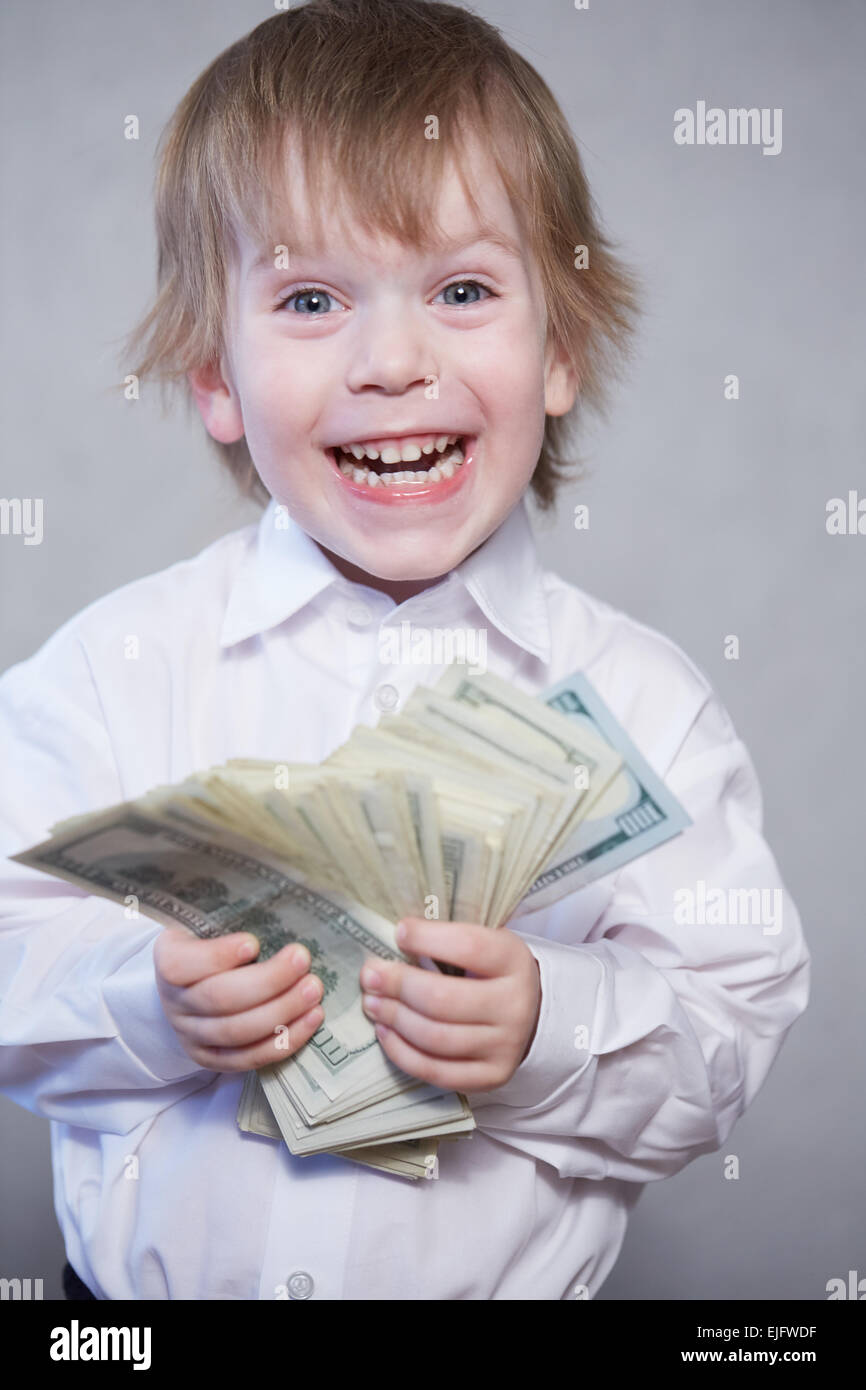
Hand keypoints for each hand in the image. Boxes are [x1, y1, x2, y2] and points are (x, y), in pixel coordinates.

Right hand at [154, 929, 323, 1071]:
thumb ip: (229, 921)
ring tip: (313, 988)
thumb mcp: (205, 928)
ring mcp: (192, 1036)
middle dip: (268, 980)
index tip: (253, 942)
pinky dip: (285, 1040)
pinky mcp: (213, 1059)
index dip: (217, 956)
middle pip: (219, 999)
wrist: (187, 990)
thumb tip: (279, 910)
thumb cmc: (208, 949)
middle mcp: (175, 1003)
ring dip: (283, 1010)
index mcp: (169, 962)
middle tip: (302, 958)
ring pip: (237, 1032)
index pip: (181, 965)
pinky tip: (312, 1017)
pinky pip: (250, 1058)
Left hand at [360, 916, 541, 1092]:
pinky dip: (402, 1052)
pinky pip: (435, 1070)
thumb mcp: (484, 943)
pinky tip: (385, 1031)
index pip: (469, 947)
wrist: (529, 1016)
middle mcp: (515, 1005)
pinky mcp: (490, 1077)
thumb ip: (446, 940)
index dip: (428, 938)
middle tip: (369, 975)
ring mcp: (505, 1046)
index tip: (399, 932)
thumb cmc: (490, 971)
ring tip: (372, 1003)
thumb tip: (395, 938)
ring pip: (435, 1038)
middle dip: (398, 986)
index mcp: (513, 961)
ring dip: (394, 1018)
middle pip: (443, 999)